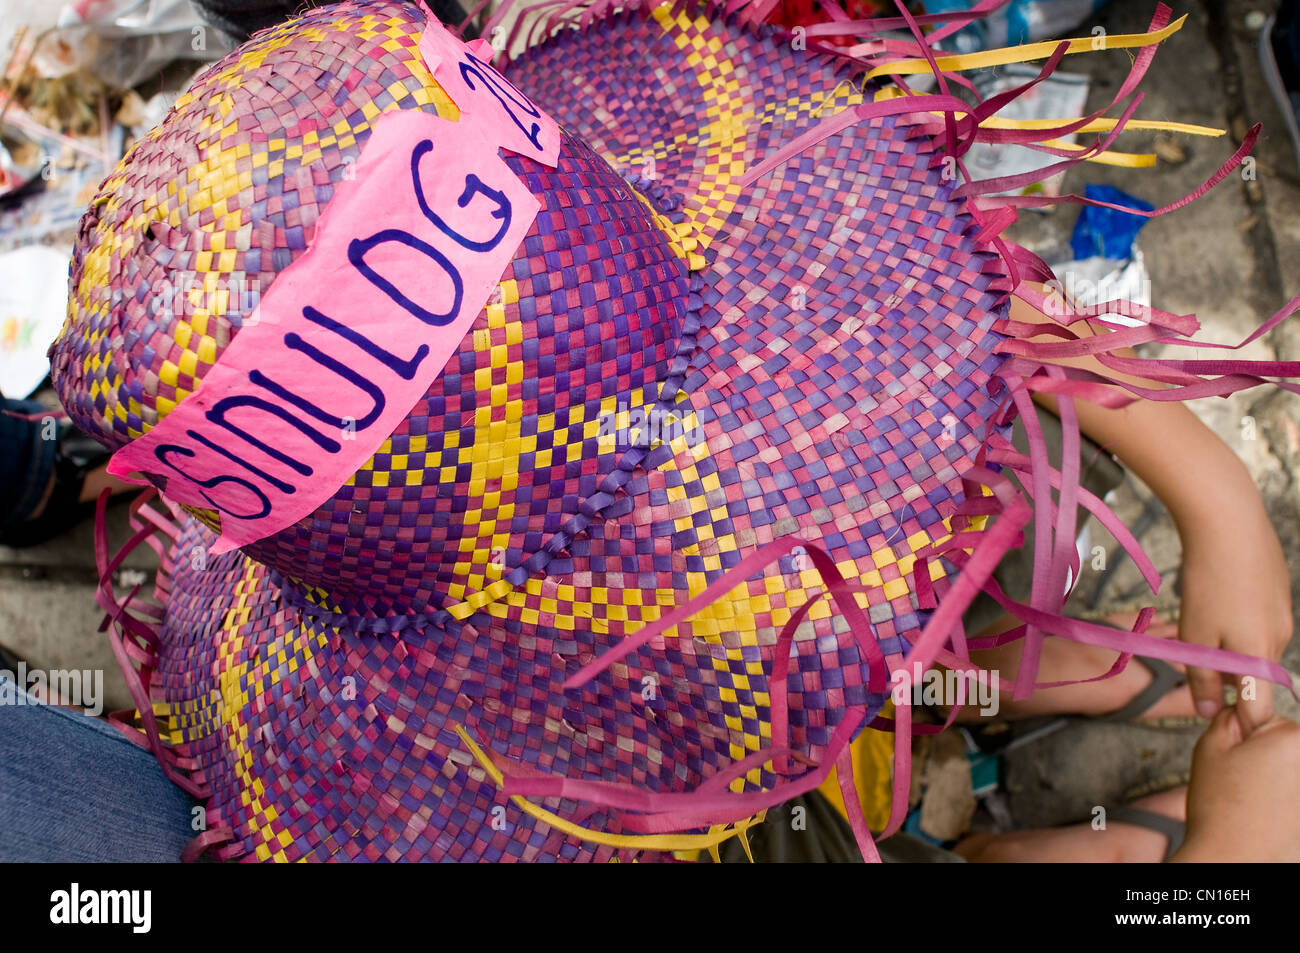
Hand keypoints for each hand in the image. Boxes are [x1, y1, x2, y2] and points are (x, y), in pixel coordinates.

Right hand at [1173, 710, 1299, 861]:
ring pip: (1289, 767)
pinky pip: (1291, 790)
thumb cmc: (1221, 810)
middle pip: (1282, 740)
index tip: (1238, 739)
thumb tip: (1243, 705)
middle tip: (1237, 774)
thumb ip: (1230, 716)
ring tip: (1249, 797)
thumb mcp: (1210, 747)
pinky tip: (1263, 812)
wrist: (1233, 859)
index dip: (1244, 724)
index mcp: (1291, 737)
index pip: (1265, 707)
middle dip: (1260, 750)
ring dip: (1273, 775)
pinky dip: (1281, 798)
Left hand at [1177, 496, 1290, 732]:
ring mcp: (1282, 613)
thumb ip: (1203, 677)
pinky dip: (1237, 620)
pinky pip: (1257, 621)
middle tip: (1195, 649)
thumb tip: (1208, 712)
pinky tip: (1218, 597)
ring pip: (1254, 647)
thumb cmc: (1209, 581)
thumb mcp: (1195, 636)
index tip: (1214, 712)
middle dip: (1226, 675)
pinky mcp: (1278, 592)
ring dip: (1230, 645)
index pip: (1258, 707)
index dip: (1237, 717)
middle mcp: (1279, 638)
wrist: (1229, 523)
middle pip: (1254, 676)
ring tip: (1204, 616)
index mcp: (1259, 656)